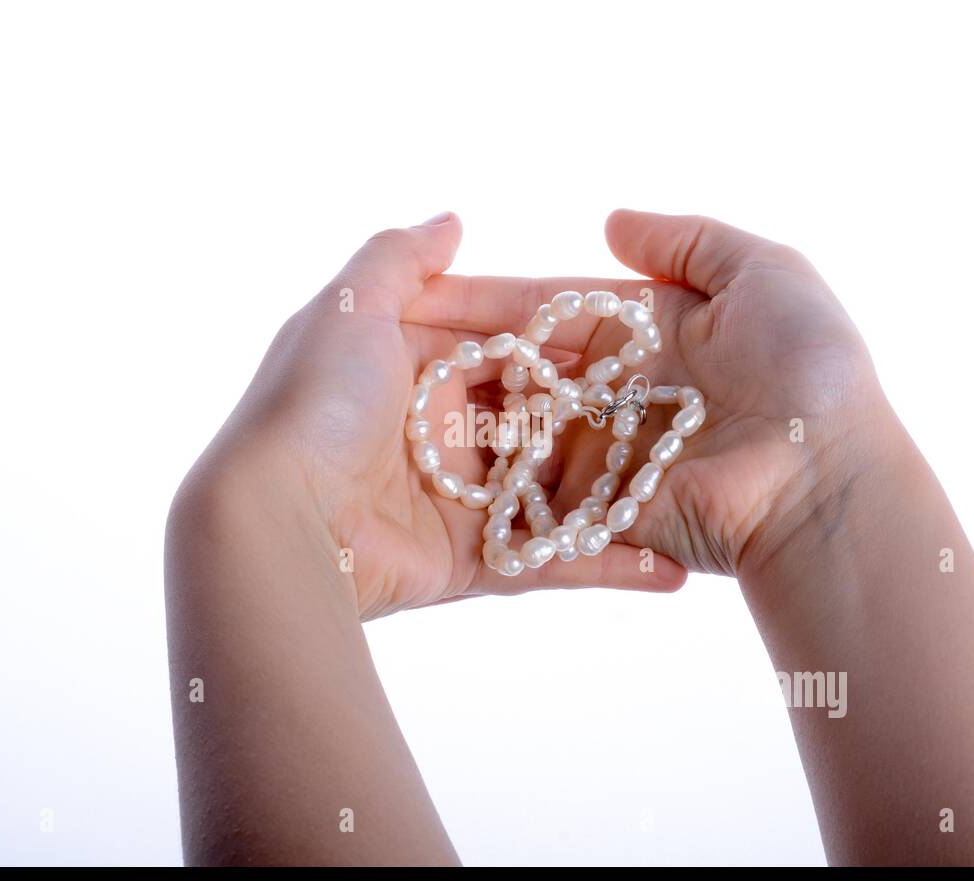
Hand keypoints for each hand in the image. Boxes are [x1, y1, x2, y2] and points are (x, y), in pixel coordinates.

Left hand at [174, 212, 685, 620]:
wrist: (280, 520)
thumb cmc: (315, 404)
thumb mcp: (349, 308)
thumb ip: (401, 258)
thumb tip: (455, 219)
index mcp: (410, 366)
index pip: (501, 339)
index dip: (561, 329)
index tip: (631, 324)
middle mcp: (437, 429)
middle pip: (536, 410)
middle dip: (600, 406)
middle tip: (679, 398)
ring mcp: (458, 498)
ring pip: (553, 485)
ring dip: (616, 485)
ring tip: (693, 478)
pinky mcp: (471, 562)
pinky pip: (550, 560)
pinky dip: (607, 566)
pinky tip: (671, 568)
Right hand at [408, 210, 890, 577]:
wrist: (825, 477)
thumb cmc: (808, 368)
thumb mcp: (766, 273)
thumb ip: (688, 241)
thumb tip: (610, 222)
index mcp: (649, 337)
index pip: (552, 310)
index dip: (490, 299)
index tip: (422, 288)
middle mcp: (620, 396)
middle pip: (525, 371)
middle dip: (460, 357)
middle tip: (383, 344)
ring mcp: (607, 458)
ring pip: (517, 432)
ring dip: (463, 418)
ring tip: (387, 401)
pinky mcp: (602, 512)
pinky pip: (536, 498)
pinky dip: (490, 483)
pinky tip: (423, 462)